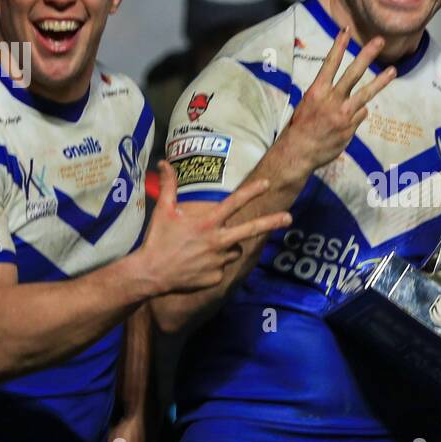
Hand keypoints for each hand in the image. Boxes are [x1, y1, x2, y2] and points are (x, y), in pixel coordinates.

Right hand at [140, 162, 291, 294]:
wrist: (151, 274)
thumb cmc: (157, 240)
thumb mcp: (163, 211)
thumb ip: (168, 186)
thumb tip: (163, 163)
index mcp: (208, 223)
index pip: (234, 203)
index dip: (251, 192)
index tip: (267, 184)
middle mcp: (218, 241)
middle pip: (251, 230)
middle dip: (272, 222)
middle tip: (289, 218)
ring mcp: (219, 261)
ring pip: (234, 250)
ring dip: (227, 247)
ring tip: (202, 250)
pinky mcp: (216, 278)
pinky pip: (222, 268)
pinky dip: (214, 265)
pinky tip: (196, 266)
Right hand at [275, 30, 395, 174]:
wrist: (298, 152)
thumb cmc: (300, 127)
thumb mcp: (308, 104)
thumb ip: (327, 96)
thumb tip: (345, 94)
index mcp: (316, 91)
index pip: (330, 64)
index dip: (339, 46)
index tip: (346, 30)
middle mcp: (332, 100)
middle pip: (353, 73)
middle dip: (367, 55)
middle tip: (379, 41)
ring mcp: (343, 115)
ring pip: (365, 94)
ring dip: (380, 82)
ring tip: (393, 70)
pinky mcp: (350, 128)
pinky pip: (359, 115)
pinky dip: (356, 114)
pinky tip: (344, 123)